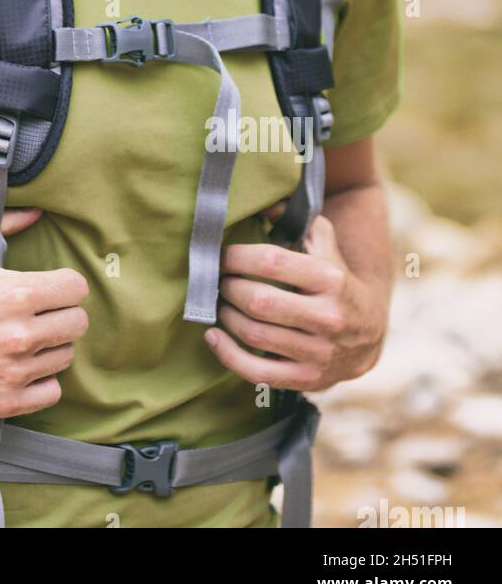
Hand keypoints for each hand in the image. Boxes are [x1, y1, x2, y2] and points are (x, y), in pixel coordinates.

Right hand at [0, 208, 89, 418]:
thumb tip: (33, 212)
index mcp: (14, 294)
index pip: (76, 288)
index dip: (65, 284)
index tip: (52, 287)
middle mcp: (20, 335)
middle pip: (77, 323)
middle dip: (62, 313)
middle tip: (42, 312)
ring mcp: (14, 371)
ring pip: (65, 356)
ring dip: (50, 346)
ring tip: (26, 338)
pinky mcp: (5, 401)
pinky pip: (52, 391)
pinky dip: (41, 379)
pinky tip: (22, 365)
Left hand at [203, 202, 386, 390]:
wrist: (369, 334)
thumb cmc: (337, 281)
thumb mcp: (327, 246)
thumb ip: (299, 221)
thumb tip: (264, 203)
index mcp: (331, 280)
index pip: (272, 262)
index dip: (237, 257)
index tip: (222, 255)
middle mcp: (329, 317)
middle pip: (259, 301)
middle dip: (228, 287)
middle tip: (218, 280)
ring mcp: (319, 353)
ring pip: (255, 335)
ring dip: (226, 316)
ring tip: (219, 302)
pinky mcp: (308, 379)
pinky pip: (258, 373)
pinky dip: (228, 355)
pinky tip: (213, 337)